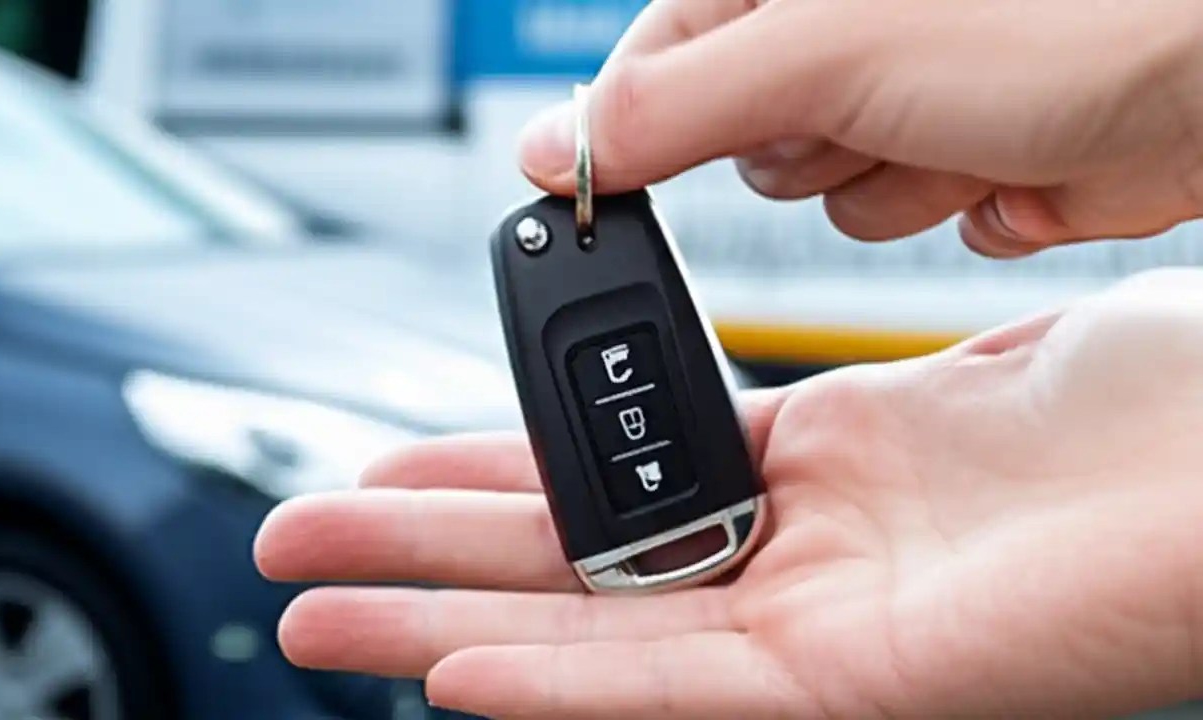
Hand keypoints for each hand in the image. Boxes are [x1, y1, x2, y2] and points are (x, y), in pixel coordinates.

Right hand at [256, 268, 1202, 717]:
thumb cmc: (1149, 415)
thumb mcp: (939, 376)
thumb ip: (815, 395)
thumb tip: (718, 367)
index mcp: (815, 486)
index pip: (609, 494)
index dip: (491, 481)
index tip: (396, 468)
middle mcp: (798, 567)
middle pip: (572, 568)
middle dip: (422, 558)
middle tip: (299, 547)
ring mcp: (822, 632)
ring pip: (595, 639)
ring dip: (445, 628)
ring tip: (318, 619)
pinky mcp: (865, 685)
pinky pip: (686, 688)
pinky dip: (567, 688)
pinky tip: (458, 675)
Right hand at [517, 0, 1202, 257]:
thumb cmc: (1062, 14)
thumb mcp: (820, 53)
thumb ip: (669, 107)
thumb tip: (549, 148)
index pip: (650, 72)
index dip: (637, 138)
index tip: (615, 196)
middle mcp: (836, 33)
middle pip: (738, 144)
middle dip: (803, 151)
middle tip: (868, 111)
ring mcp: (901, 95)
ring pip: (823, 195)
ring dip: (885, 184)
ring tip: (957, 126)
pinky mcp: (959, 157)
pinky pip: (899, 217)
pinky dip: (948, 205)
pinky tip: (1002, 155)